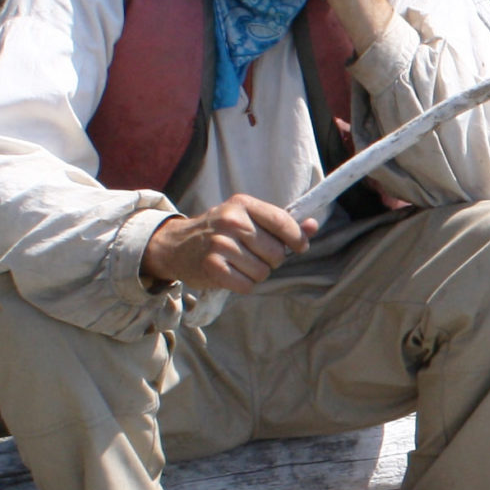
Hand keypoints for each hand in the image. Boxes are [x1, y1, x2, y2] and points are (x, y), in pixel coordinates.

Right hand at [140, 194, 319, 293]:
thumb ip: (280, 223)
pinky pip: (247, 285)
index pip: (283, 222)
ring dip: (257, 274)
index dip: (297, 239)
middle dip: (272, 261)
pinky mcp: (212, 267)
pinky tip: (232, 275)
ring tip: (241, 265)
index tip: (299, 247)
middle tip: (255, 256)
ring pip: (263, 272)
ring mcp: (220, 244)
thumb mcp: (247, 218)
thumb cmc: (219, 232)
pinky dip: (243, 285)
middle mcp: (232, 221)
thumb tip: (313, 226)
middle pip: (276, 253)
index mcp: (243, 204)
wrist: (175, 245)